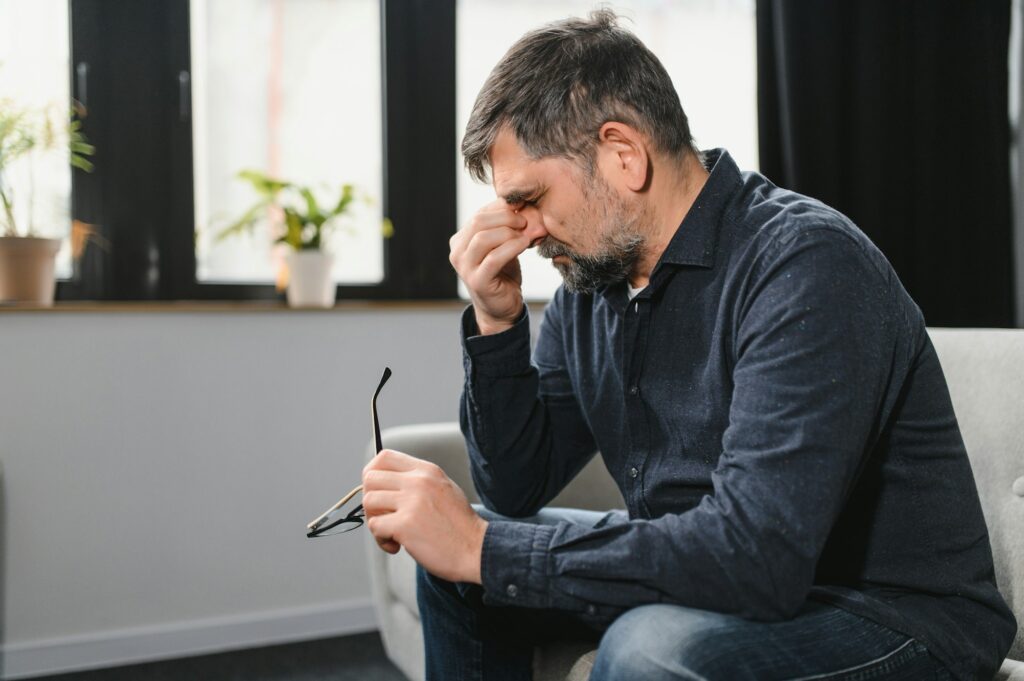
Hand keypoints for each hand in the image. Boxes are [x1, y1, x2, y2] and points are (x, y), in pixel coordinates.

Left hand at [362, 449, 487, 583]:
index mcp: (427, 470)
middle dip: (371, 500)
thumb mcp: (443, 489)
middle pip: (370, 478)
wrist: (477, 550)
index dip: (373, 473)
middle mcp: (418, 481)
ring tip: (391, 534)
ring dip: (375, 521)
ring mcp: (411, 502)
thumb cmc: (459, 526)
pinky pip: (374, 525)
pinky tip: (396, 545)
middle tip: (383, 516)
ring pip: (369, 501)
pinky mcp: (405, 524)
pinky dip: (381, 539)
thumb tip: (387, 483)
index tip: (377, 491)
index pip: (384, 456)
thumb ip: (418, 481)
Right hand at [449, 200, 546, 334]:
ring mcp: (464, 267)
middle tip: (525, 221)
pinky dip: (512, 247)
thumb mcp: (502, 245)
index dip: (503, 207)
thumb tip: (519, 201)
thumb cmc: (503, 274)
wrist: (501, 308)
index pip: (480, 213)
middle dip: (506, 217)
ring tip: (526, 234)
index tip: (523, 207)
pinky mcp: (477, 281)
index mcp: (460, 239)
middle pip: (479, 221)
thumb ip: (504, 226)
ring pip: (484, 238)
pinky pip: (494, 257)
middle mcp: (457, 251)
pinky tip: (524, 244)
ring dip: (509, 232)